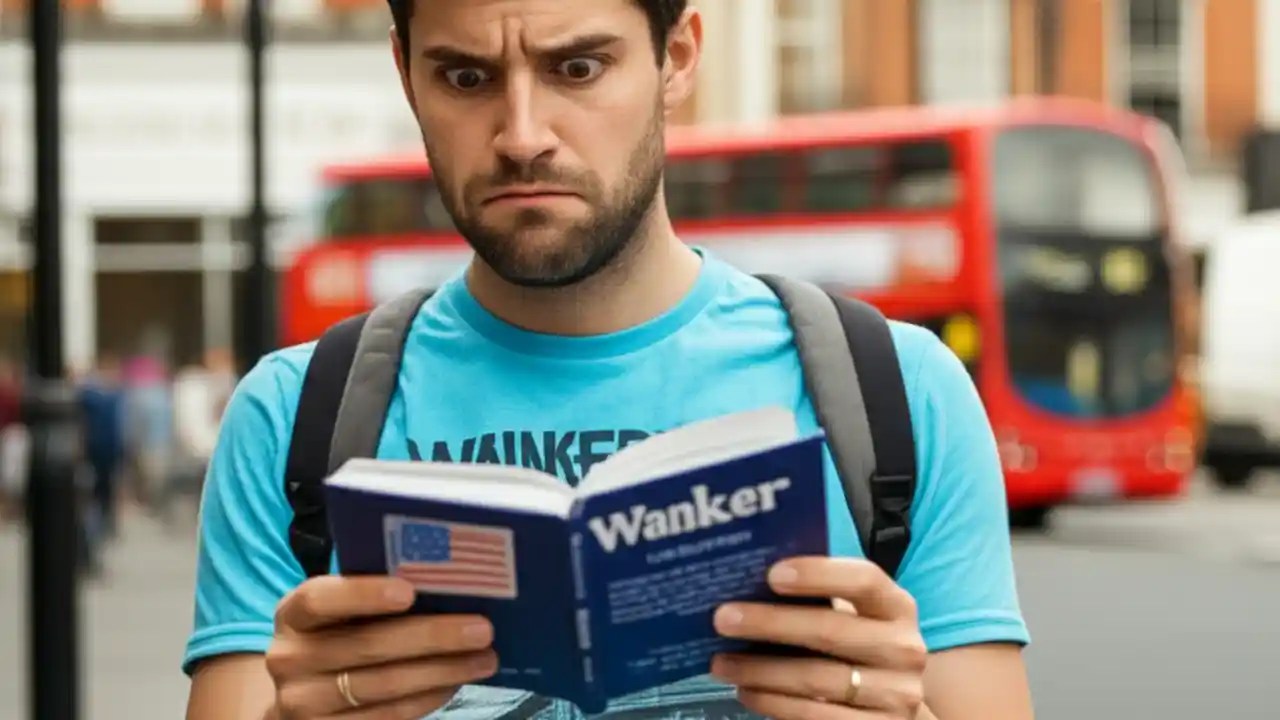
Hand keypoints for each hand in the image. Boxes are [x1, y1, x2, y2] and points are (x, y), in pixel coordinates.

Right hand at [264, 575, 497, 718]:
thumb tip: (447, 579)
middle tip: (482, 629)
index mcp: (293, 614)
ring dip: (441, 672)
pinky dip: (426, 699)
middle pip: (366, 646)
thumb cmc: (336, 637)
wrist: (300, 696)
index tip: (410, 591)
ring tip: (484, 659)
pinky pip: (386, 717)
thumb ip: (373, 594)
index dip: (363, 594)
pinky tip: (454, 683)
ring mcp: (302, 703)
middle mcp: (290, 658)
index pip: (320, 599)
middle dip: (432, 637)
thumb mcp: (339, 612)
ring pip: (382, 686)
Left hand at [709, 557, 926, 718]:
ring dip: (760, 670)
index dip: (819, 574)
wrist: (898, 707)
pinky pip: (814, 715)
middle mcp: (903, 649)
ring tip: (721, 662)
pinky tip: (746, 691)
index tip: (771, 574)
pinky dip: (773, 703)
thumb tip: (749, 586)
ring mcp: (895, 695)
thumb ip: (819, 600)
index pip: (863, 580)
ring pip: (816, 679)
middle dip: (770, 623)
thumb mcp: (855, 618)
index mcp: (896, 607)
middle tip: (723, 618)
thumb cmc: (859, 649)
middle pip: (830, 631)